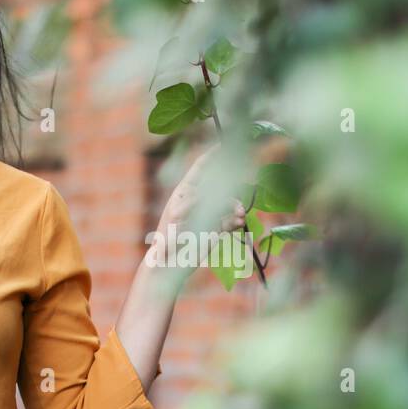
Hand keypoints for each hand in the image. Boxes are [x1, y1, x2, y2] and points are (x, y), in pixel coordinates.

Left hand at [150, 144, 247, 268]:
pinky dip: (236, 221)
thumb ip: (193, 202)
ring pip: (229, 204)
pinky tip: (239, 224)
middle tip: (239, 199)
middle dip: (232, 190)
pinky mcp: (216, 229)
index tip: (225, 144)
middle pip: (220, 186)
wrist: (171, 265)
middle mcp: (198, 201)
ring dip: (236, 207)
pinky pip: (231, 220)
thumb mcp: (177, 217)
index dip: (213, 155)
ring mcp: (208, 215)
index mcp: (185, 192)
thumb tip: (208, 193)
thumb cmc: (167, 239)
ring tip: (240, 216)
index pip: (201, 168)